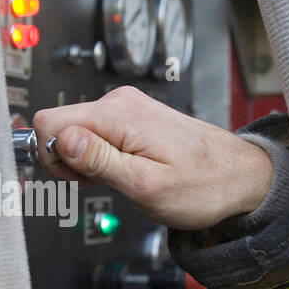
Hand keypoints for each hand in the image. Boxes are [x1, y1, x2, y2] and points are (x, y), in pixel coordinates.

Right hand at [31, 85, 273, 230]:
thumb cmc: (202, 186)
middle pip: (58, 125)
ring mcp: (125, 108)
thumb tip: (61, 140)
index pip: (49, 122)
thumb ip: (100, 162)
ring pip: (74, 131)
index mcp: (118, 115)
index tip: (78, 178)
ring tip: (117, 178)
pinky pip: (94, 133)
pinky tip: (120, 169)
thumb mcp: (146, 185)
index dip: (52, 157)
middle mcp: (119, 103)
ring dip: (84, 161)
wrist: (239, 176)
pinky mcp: (131, 117)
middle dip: (66, 160)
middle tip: (99, 182)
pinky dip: (97, 156)